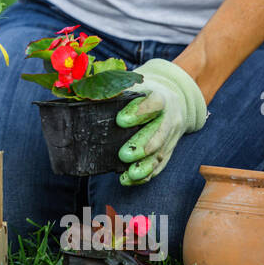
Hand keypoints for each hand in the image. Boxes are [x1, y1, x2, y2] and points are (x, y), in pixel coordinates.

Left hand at [116, 59, 206, 185]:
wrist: (172, 100)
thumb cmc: (145, 93)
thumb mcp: (135, 84)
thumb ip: (117, 90)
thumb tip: (90, 95)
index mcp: (161, 97)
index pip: (155, 103)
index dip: (140, 111)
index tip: (120, 120)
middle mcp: (169, 117)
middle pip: (160, 132)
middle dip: (143, 145)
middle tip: (124, 155)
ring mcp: (171, 136)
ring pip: (161, 153)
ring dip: (146, 166)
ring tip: (130, 174)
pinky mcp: (169, 150)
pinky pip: (160, 165)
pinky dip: (147, 175)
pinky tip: (131, 180)